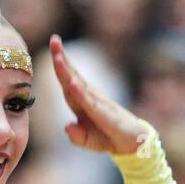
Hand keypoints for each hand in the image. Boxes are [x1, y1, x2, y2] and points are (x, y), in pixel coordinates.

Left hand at [50, 34, 150, 155]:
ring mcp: (97, 103)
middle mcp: (88, 97)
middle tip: (54, 40)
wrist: (131, 143)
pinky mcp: (104, 114)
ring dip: (67, 70)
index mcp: (80, 101)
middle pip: (71, 75)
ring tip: (58, 57)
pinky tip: (73, 83)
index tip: (52, 45)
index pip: (66, 80)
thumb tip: (67, 127)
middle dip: (61, 58)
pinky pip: (89, 102)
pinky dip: (80, 93)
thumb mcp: (87, 140)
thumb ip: (76, 136)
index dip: (58, 64)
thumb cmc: (108, 137)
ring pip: (79, 85)